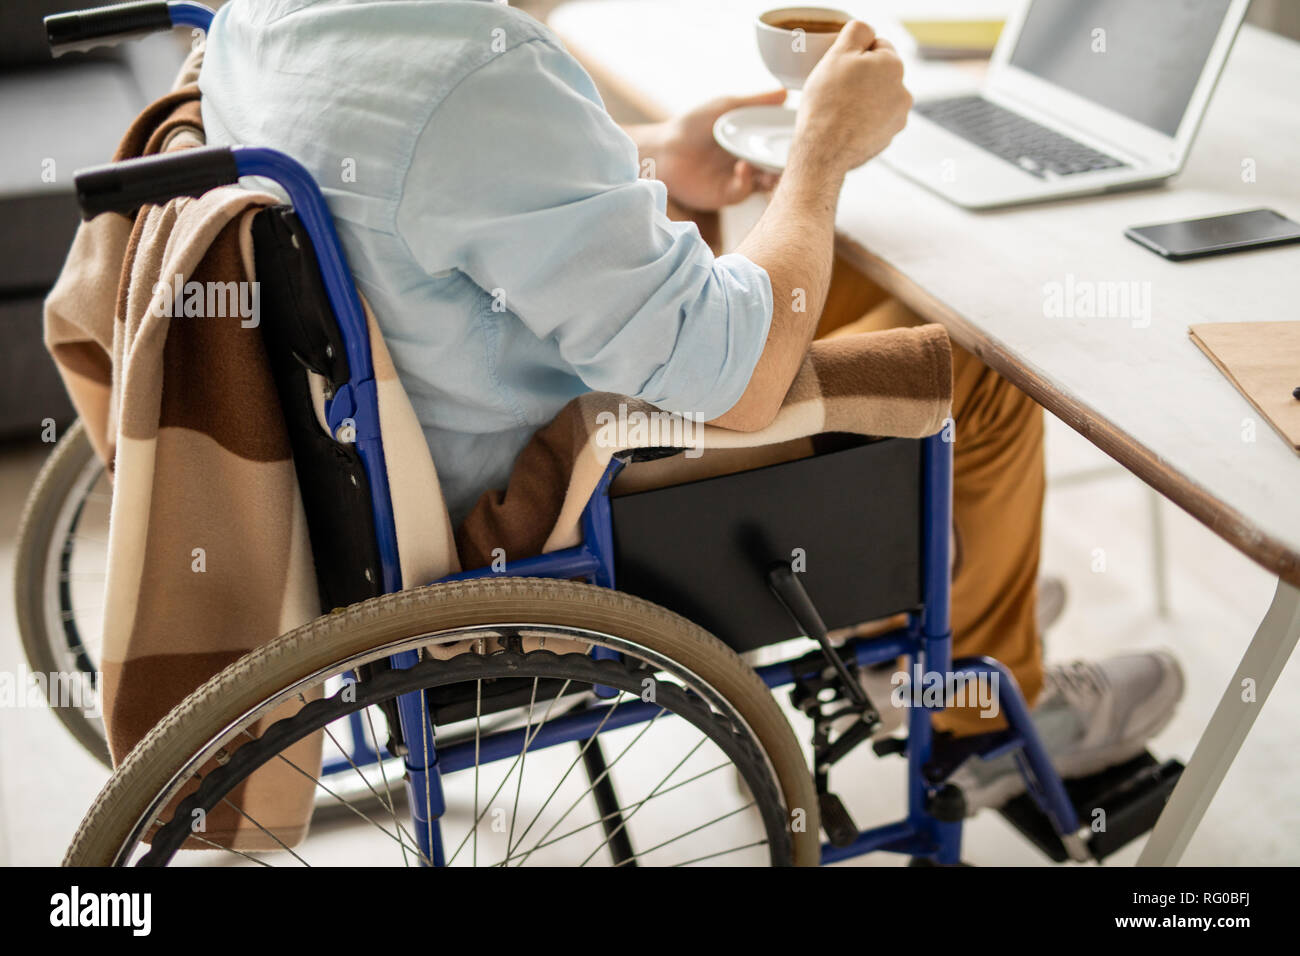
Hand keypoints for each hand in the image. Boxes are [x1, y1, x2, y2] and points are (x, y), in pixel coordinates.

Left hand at [634, 90, 786, 210]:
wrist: (664, 151)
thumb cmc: (692, 125)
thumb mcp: (726, 106)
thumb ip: (756, 103)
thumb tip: (785, 92)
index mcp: (753, 139)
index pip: (781, 140)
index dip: (793, 138)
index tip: (807, 131)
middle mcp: (752, 159)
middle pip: (780, 162)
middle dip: (790, 159)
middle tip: (800, 152)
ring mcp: (742, 178)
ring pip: (768, 180)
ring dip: (774, 172)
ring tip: (776, 164)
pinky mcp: (728, 194)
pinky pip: (746, 189)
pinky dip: (748, 178)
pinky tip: (743, 166)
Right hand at [792, 22, 911, 178]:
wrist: (823, 152)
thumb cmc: (827, 104)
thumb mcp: (837, 54)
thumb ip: (857, 32)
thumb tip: (866, 32)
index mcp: (894, 66)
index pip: (877, 46)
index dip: (854, 56)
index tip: (839, 70)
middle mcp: (903, 92)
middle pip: (879, 74)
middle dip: (861, 79)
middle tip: (836, 91)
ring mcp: (897, 119)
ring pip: (877, 99)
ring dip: (862, 100)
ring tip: (840, 110)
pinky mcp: (887, 139)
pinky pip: (874, 121)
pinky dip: (862, 122)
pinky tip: (845, 126)